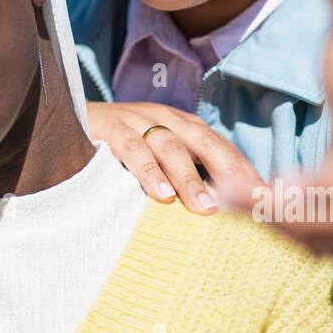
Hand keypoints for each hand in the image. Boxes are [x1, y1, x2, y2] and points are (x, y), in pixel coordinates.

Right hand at [88, 101, 262, 214]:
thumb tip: (220, 213)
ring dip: (190, 179)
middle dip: (230, 173)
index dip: (245, 172)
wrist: (64, 122)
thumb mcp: (155, 160)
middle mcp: (164, 118)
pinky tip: (161, 196)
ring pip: (171, 147)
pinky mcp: (108, 128)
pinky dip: (148, 171)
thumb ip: (183, 176)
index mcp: (182, 126)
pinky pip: (132, 149)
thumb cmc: (117, 152)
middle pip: (205, 143)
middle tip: (251, 203)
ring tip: (206, 208)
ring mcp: (136, 120)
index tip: (268, 201)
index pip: (222, 148)